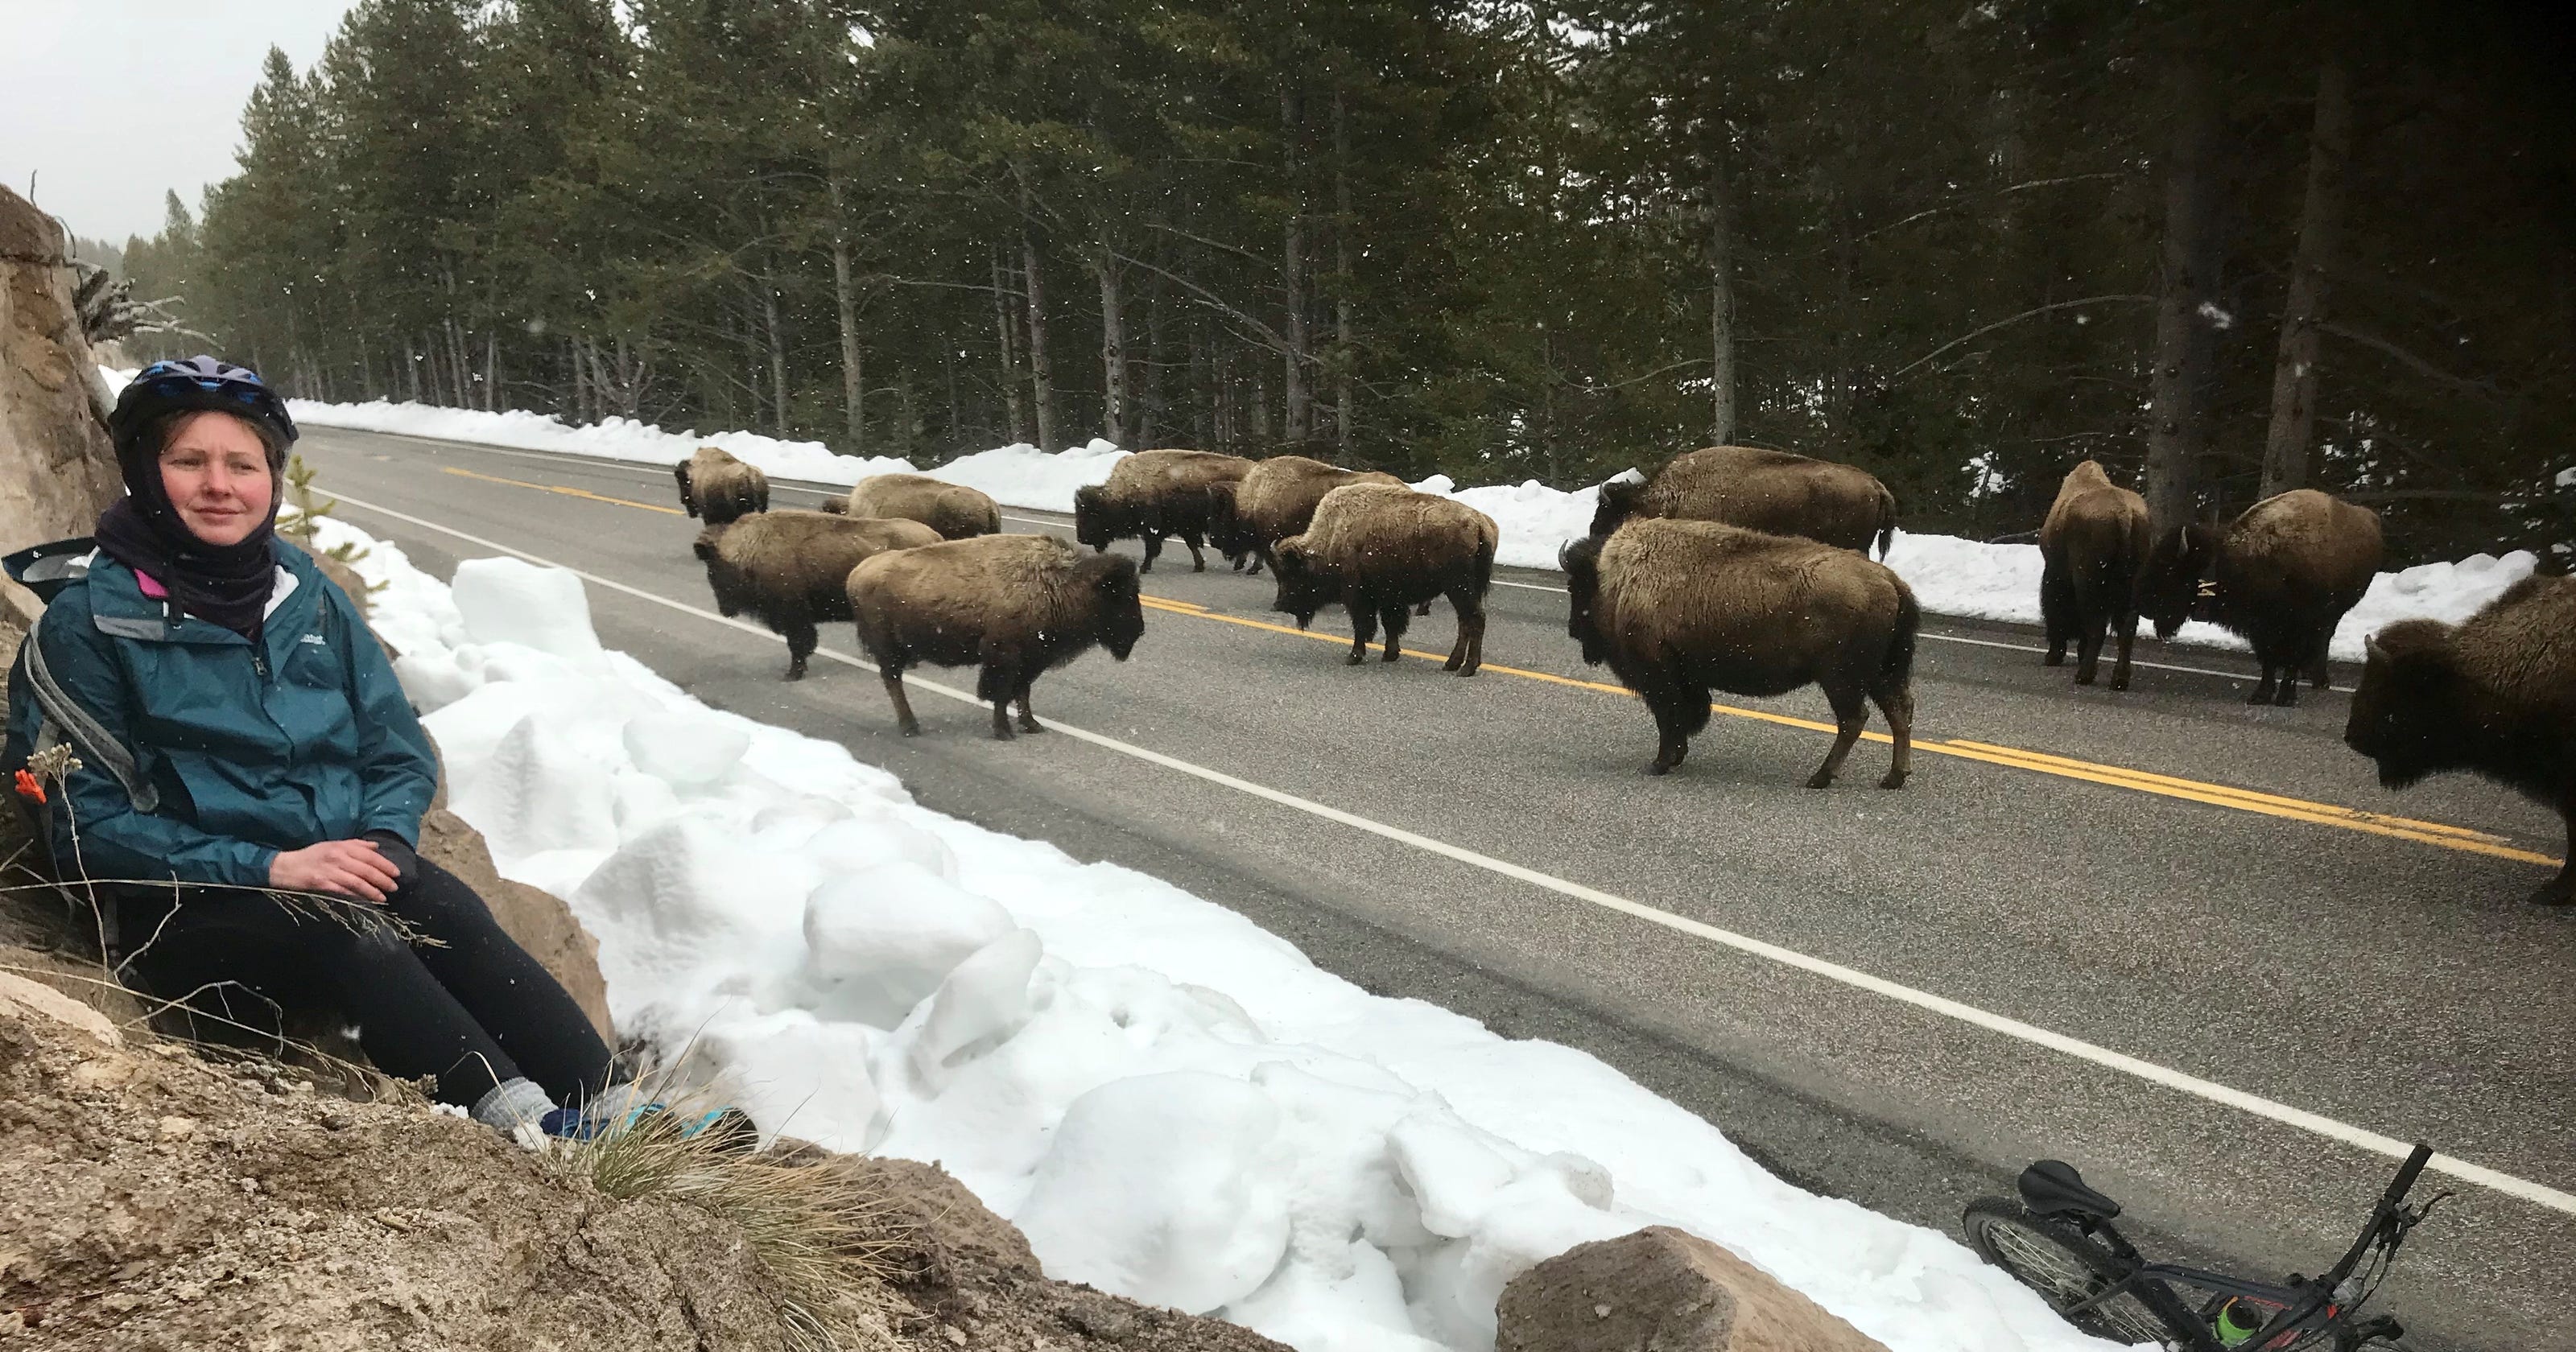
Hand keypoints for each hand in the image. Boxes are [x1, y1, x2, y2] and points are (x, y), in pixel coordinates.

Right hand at [268, 839, 401, 902]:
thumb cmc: (312, 856)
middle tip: (394, 887)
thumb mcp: (332, 845)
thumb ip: (355, 845)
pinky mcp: (322, 884)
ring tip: (383, 898)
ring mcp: (329, 871)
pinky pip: (343, 892)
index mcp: (341, 847)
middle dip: (383, 879)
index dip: (385, 864)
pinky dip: (356, 897)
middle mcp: (337, 857)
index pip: (369, 855)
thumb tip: (376, 846)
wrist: (285, 867)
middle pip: (366, 869)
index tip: (396, 873)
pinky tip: (365, 902)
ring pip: (357, 882)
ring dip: (372, 891)